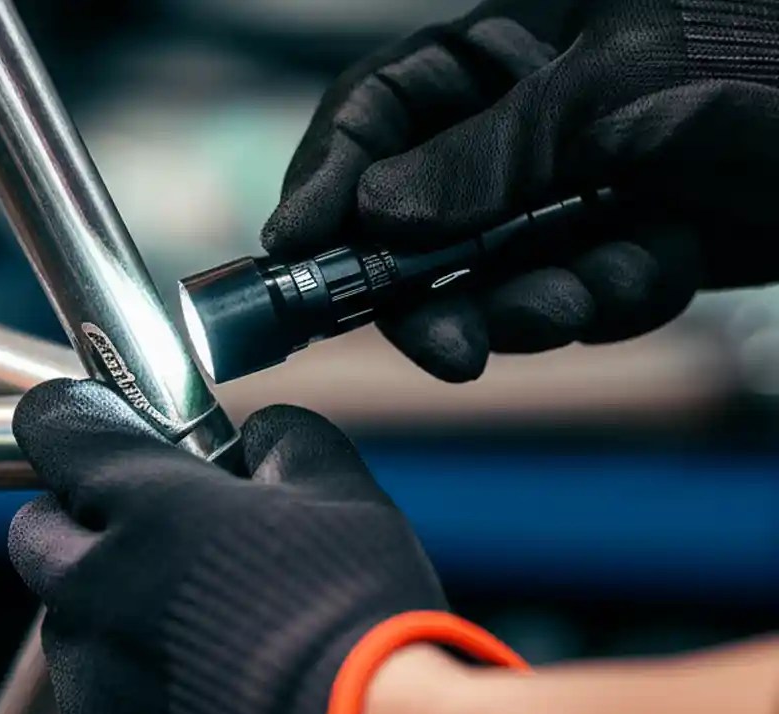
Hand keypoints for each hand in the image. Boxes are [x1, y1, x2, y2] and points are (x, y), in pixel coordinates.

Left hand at [8, 379, 446, 713]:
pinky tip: (194, 668)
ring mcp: (91, 667)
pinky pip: (92, 677)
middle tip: (150, 529)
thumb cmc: (356, 620)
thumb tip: (263, 441)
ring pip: (65, 612)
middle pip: (37, 529)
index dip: (74, 421)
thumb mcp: (342, 496)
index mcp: (147, 506)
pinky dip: (125, 666)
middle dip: (78, 520)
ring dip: (104, 598)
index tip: (95, 425)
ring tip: (187, 614)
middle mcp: (95, 584)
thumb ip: (283, 444)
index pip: (57, 428)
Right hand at [263, 0, 778, 381]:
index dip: (325, 182)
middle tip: (448, 349)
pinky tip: (660, 267)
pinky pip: (578, 296)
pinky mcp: (622, 244)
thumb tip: (374, 213)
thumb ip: (485, 154)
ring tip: (582, 299)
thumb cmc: (763, 54)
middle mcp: (520, 126)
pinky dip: (613, 296)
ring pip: (496, 278)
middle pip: (417, 222)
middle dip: (434, 292)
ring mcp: (570, 191)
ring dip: (534, 306)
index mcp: (501, 53)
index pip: (373, 113)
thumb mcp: (617, 87)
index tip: (293, 251)